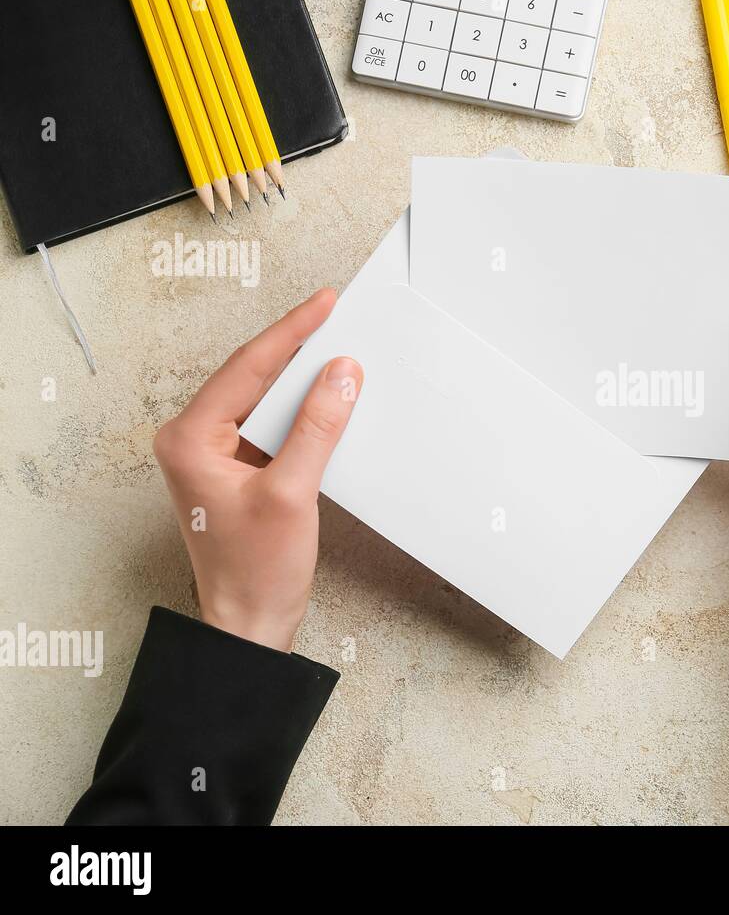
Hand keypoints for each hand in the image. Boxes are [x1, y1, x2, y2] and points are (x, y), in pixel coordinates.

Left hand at [152, 289, 362, 650]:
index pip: (247, 368)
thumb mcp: (292, 493)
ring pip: (262, 398)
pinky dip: (301, 411)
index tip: (323, 304)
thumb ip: (317, 428)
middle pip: (252, 376)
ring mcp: (213, 455)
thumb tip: (341, 374)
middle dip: (296, 347)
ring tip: (336, 350)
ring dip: (300, 379)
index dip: (290, 332)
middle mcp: (192, 440)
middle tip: (334, 316)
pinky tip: (327, 400)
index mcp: (189, 439)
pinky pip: (271, 425)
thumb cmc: (255, 570)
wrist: (248, 622)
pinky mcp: (236, 470)